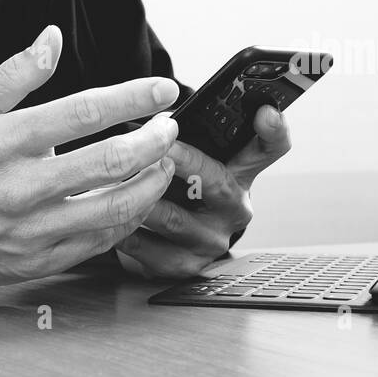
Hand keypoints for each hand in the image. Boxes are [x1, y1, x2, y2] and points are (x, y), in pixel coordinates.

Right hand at [0, 25, 180, 284]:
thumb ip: (16, 72)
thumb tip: (53, 38)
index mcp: (6, 141)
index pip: (85, 112)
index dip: (134, 98)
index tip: (163, 91)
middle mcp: (21, 187)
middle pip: (111, 163)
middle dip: (154, 142)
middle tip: (169, 128)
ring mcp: (30, 229)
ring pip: (113, 208)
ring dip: (149, 183)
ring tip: (161, 165)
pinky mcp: (35, 260)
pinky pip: (96, 243)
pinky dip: (124, 220)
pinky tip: (133, 202)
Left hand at [118, 105, 291, 278]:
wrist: (165, 239)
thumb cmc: (176, 186)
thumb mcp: (189, 158)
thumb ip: (186, 137)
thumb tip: (160, 120)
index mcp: (241, 172)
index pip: (270, 148)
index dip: (273, 130)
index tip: (265, 110)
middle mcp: (235, 209)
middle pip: (218, 183)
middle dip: (184, 162)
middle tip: (158, 147)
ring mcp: (211, 240)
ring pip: (173, 218)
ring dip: (140, 198)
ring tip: (114, 182)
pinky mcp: (184, 266)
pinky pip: (148, 249)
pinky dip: (123, 232)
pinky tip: (105, 218)